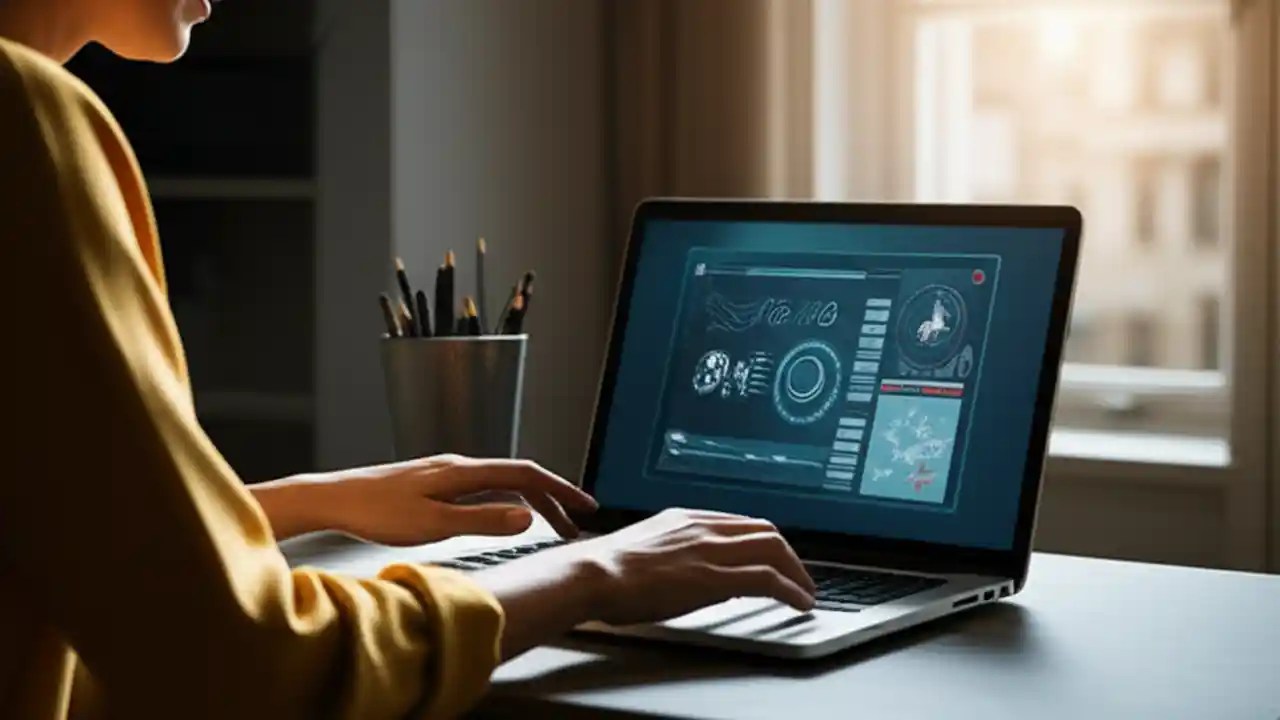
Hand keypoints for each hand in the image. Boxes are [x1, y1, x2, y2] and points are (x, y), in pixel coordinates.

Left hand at [253, 455, 596, 545]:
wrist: (332, 498)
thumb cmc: (375, 512)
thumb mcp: (433, 524)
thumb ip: (482, 520)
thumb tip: (527, 517)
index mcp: (464, 472)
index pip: (526, 474)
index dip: (560, 490)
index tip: (585, 507)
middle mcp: (459, 466)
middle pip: (519, 477)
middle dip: (553, 499)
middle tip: (576, 525)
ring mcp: (446, 473)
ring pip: (502, 484)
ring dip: (531, 503)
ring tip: (551, 527)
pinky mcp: (433, 483)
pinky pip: (484, 489)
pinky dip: (507, 503)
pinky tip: (505, 517)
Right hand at [472, 508, 815, 658]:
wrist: (594, 574)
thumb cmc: (605, 571)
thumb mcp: (644, 549)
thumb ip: (670, 552)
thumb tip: (681, 570)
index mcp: (685, 518)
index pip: (739, 523)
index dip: (762, 542)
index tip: (771, 558)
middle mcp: (703, 527)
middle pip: (764, 531)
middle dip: (787, 554)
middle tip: (797, 576)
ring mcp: (711, 549)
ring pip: (773, 550)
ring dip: (796, 572)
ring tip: (804, 592)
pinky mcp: (715, 576)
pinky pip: (767, 578)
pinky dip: (790, 589)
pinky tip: (798, 602)